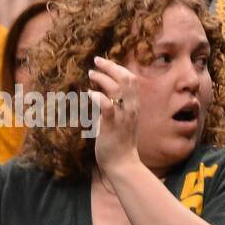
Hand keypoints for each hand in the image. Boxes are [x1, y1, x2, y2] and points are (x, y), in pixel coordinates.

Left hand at [87, 56, 141, 174]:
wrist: (122, 162)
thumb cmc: (120, 143)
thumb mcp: (121, 121)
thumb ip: (114, 107)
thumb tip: (99, 95)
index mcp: (135, 106)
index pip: (131, 80)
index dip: (119, 68)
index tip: (105, 63)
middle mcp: (132, 108)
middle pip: (126, 79)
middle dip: (111, 67)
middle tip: (97, 61)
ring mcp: (123, 115)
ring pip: (118, 89)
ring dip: (103, 79)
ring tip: (91, 74)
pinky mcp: (112, 124)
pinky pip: (107, 106)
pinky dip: (98, 97)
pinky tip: (89, 94)